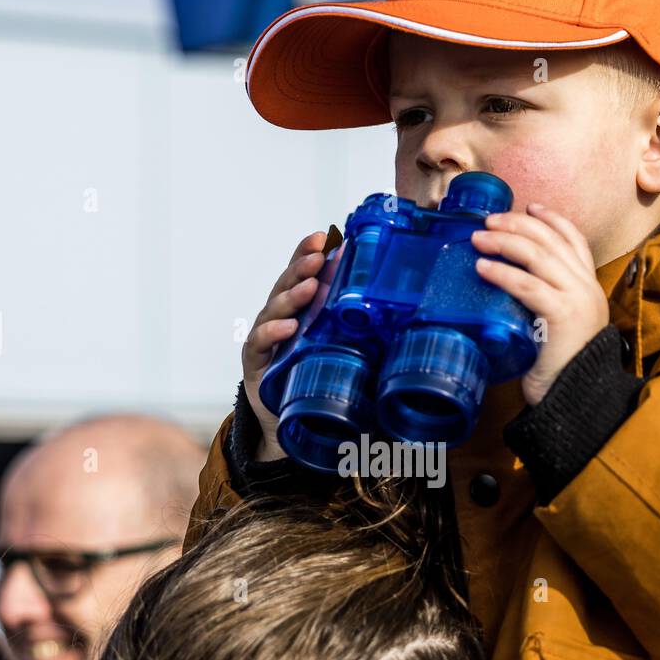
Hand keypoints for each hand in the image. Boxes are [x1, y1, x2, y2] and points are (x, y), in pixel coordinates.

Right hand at [242, 231, 342, 460]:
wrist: (290, 423)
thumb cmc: (317, 381)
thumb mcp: (343, 351)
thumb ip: (360, 332)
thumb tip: (403, 317)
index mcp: (300, 310)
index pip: (301, 274)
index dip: (308, 253)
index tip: (323, 236)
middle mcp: (279, 319)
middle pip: (286, 285)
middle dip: (301, 267)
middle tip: (318, 256)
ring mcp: (265, 340)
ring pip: (273, 309)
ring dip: (291, 296)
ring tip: (308, 286)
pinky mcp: (256, 364)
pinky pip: (259, 343)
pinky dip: (271, 333)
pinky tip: (287, 327)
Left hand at [471, 203, 608, 404]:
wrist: (575, 399)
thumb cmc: (559, 368)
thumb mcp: (554, 326)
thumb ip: (543, 303)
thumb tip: (507, 288)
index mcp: (588, 286)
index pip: (573, 239)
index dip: (550, 219)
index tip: (528, 207)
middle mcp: (587, 286)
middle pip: (551, 240)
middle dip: (518, 224)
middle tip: (488, 221)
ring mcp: (578, 298)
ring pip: (539, 255)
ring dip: (505, 241)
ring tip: (478, 239)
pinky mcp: (562, 314)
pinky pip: (528, 285)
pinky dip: (502, 273)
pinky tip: (483, 268)